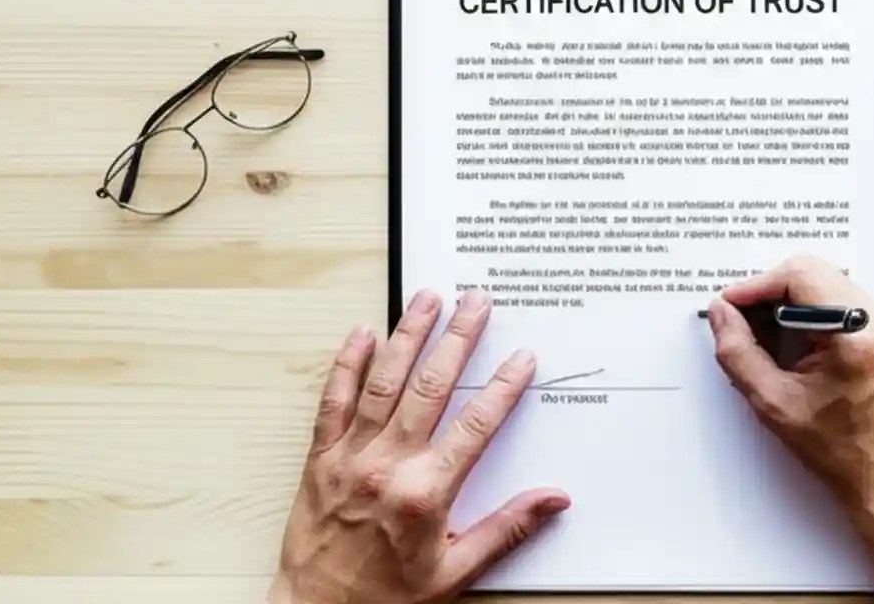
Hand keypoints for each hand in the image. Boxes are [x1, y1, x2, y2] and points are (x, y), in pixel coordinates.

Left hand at [268, 289, 569, 603]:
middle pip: (430, 386)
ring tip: (426, 299)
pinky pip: (333, 399)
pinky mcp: (320, 457)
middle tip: (476, 302)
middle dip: (458, 339)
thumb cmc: (385, 598)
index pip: (476, 425)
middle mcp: (388, 464)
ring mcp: (350, 455)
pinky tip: (361, 333)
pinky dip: (347, 363)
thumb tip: (553, 500)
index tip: (521, 358)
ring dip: (408, 335)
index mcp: (427, 492)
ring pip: (383, 380)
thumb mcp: (456, 571)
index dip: (503, 387)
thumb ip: (507, 529)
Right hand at [705, 254, 873, 520]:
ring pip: (825, 283)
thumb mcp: (775, 404)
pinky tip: (794, 345)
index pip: (799, 275)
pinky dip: (810, 313)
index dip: (755, 286)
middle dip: (771, 293)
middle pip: (812, 272)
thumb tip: (722, 315)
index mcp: (857, 334)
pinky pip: (840, 302)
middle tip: (744, 322)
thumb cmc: (845, 453)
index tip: (731, 305)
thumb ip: (739, 353)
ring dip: (790, 302)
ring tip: (768, 339)